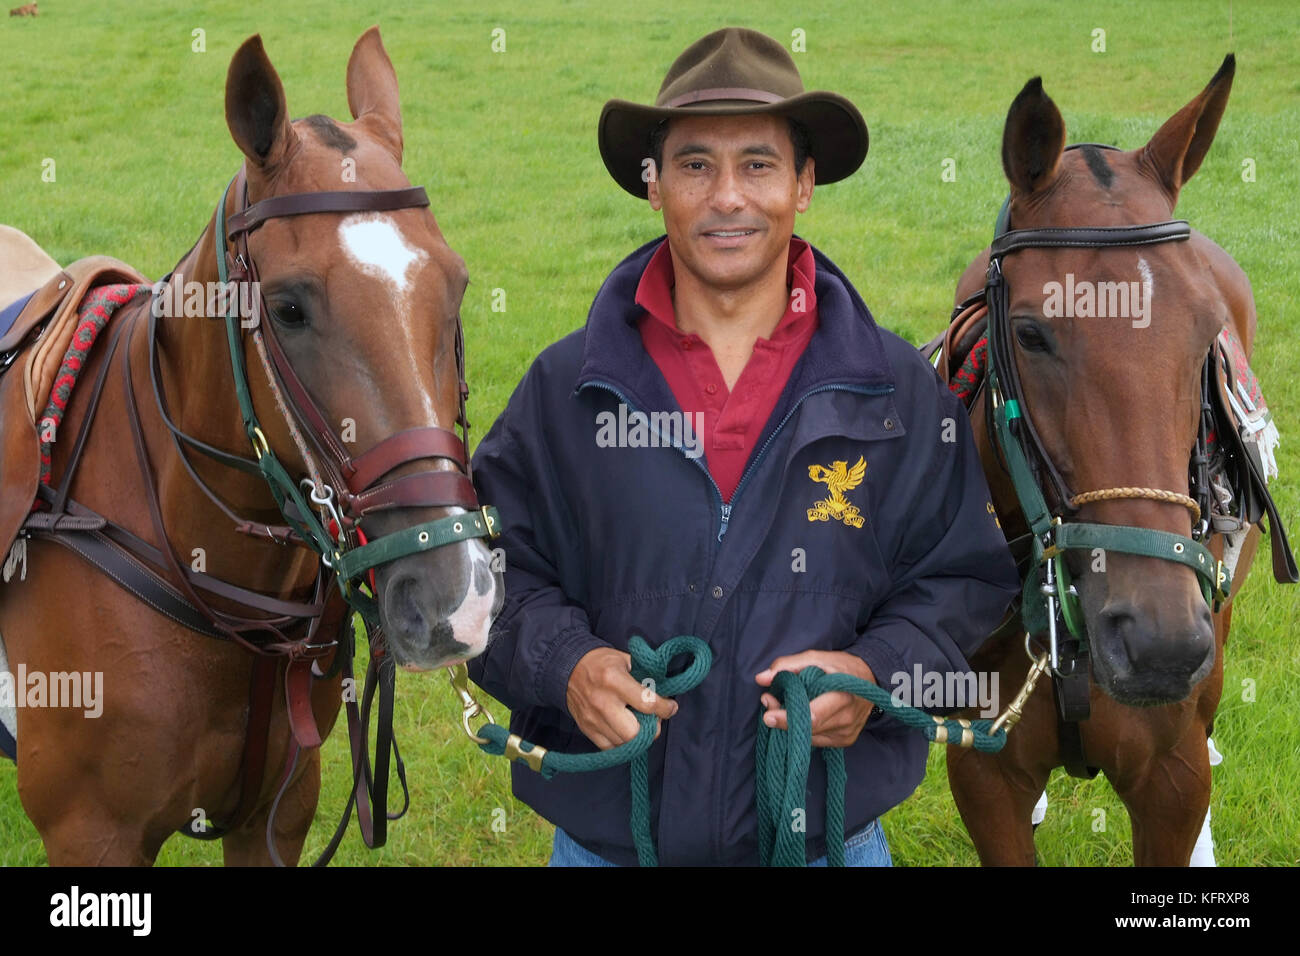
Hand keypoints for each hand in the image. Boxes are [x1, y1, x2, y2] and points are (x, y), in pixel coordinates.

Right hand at [567, 647, 677, 749]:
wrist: (567, 668)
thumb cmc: (600, 662)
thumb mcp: (624, 659)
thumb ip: (644, 675)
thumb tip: (665, 692)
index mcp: (614, 680)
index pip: (647, 703)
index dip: (665, 708)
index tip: (670, 707)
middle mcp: (603, 702)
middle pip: (635, 733)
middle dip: (651, 729)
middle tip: (654, 719)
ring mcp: (593, 718)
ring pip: (624, 743)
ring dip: (638, 737)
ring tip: (640, 723)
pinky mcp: (586, 729)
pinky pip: (610, 748)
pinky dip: (622, 742)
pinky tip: (625, 729)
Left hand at [755, 650, 875, 747]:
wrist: (871, 680)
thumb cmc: (842, 667)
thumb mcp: (817, 658)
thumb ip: (788, 665)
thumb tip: (761, 678)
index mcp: (842, 696)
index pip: (812, 716)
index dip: (787, 718)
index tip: (768, 714)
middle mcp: (846, 719)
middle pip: (807, 729)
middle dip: (783, 718)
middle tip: (768, 704)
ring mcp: (846, 734)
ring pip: (808, 736)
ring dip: (791, 723)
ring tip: (784, 705)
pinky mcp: (844, 741)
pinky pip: (815, 740)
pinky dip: (803, 729)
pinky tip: (800, 715)